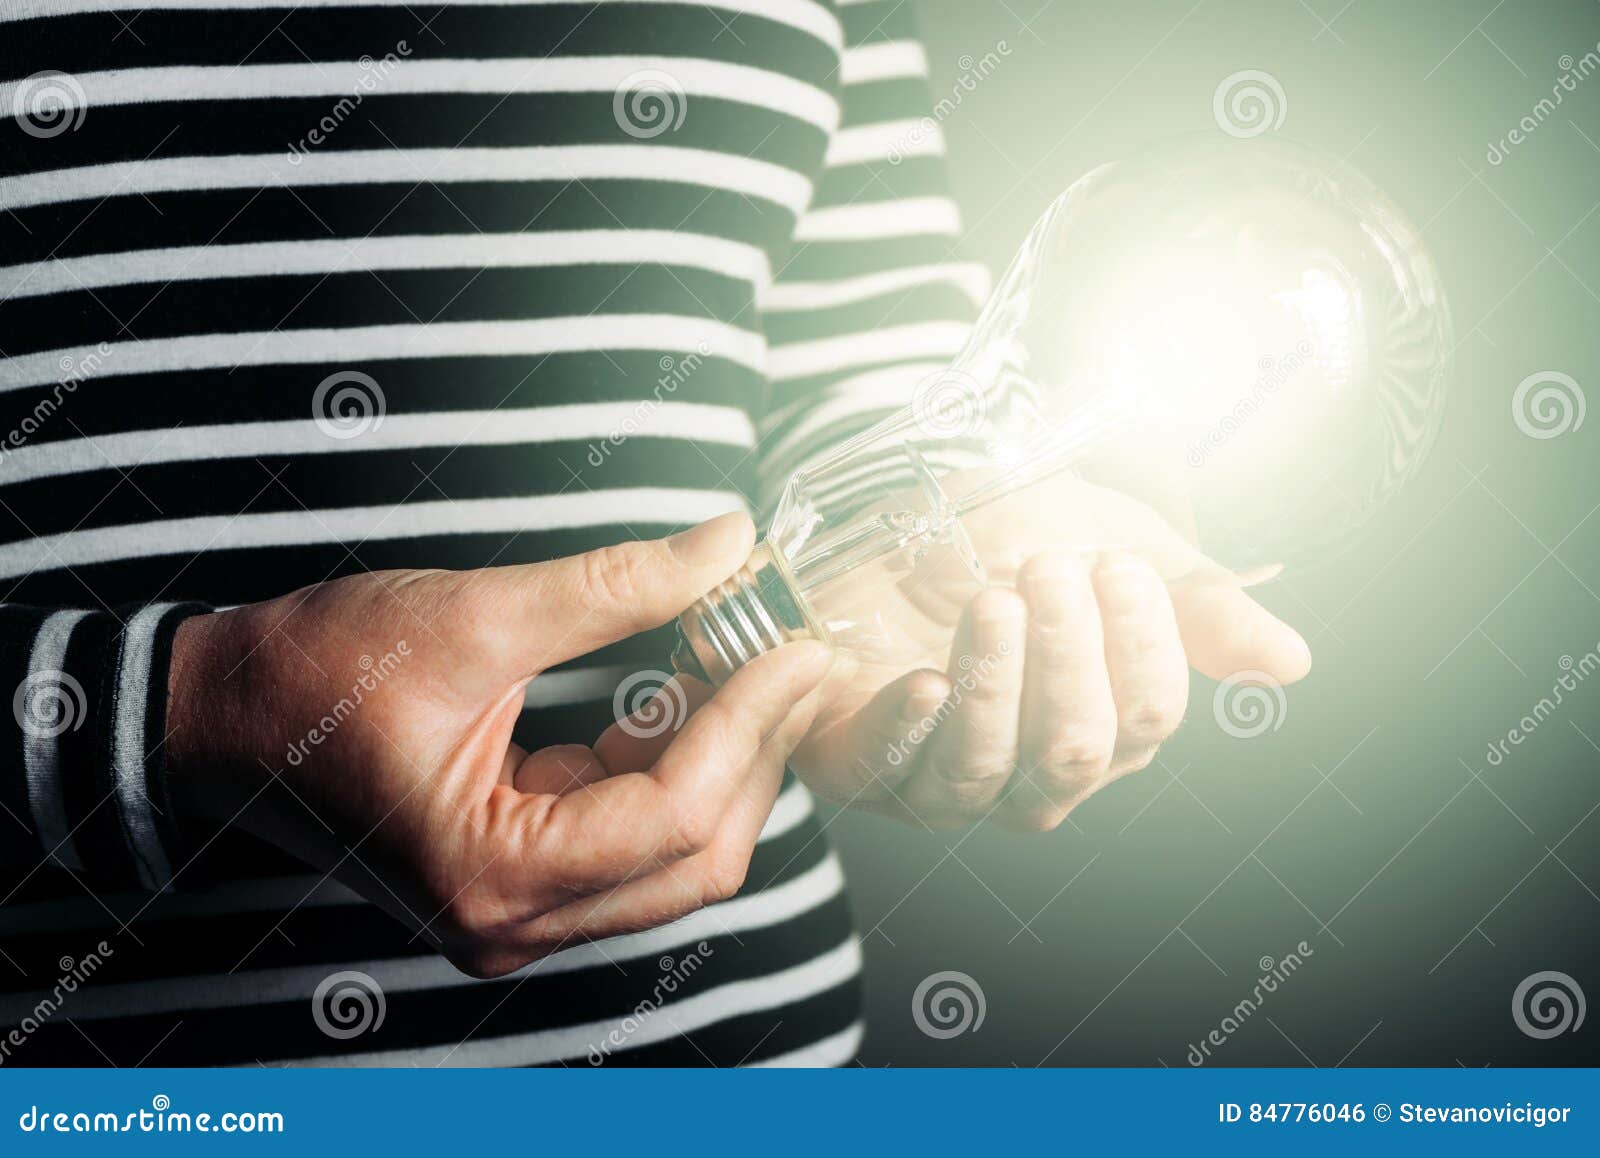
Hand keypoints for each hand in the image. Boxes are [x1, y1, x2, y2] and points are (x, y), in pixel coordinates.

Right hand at [165, 513, 834, 977]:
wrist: (226, 714)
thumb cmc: (314, 676)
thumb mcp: (475, 617)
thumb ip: (613, 586)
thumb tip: (725, 545)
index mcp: (494, 877)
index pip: (676, 817)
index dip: (751, 723)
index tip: (797, 645)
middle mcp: (514, 921)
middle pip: (696, 856)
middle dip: (755, 748)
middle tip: (789, 651)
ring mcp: (519, 910)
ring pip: (676, 854)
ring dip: (723, 759)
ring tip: (743, 660)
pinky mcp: (522, 880)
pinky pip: (635, 837)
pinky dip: (674, 765)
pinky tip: (686, 692)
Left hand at [789, 474, 1311, 830]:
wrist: (892, 511)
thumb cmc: (1007, 538)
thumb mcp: (1114, 547)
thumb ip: (1200, 605)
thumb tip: (1290, 662)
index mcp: (1105, 728)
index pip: (1148, 719)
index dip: (1141, 644)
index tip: (1114, 565)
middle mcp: (1031, 773)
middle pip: (1075, 751)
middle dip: (1068, 655)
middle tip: (1046, 568)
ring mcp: (943, 778)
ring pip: (985, 769)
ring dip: (995, 679)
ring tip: (992, 599)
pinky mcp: (860, 766)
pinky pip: (886, 773)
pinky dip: (908, 728)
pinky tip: (926, 680)